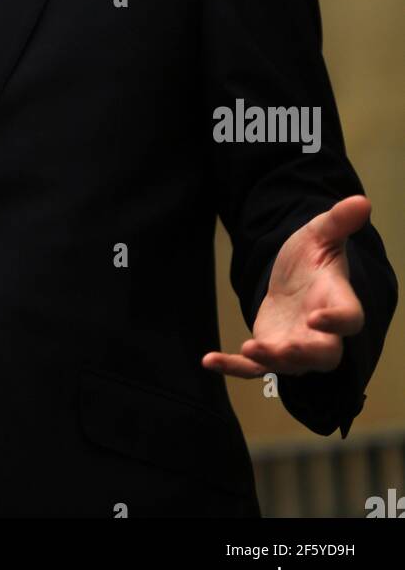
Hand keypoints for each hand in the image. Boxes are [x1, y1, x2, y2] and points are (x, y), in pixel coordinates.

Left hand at [201, 195, 368, 377]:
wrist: (295, 275)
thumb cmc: (314, 256)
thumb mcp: (321, 233)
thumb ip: (339, 221)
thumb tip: (362, 201)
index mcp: (338, 300)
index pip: (348, 318)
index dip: (337, 321)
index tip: (318, 318)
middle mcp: (321, 332)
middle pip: (324, 356)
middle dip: (305, 355)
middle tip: (286, 347)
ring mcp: (295, 344)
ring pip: (290, 365)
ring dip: (271, 361)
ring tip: (247, 350)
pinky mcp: (270, 348)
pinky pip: (254, 368)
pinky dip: (233, 368)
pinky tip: (208, 360)